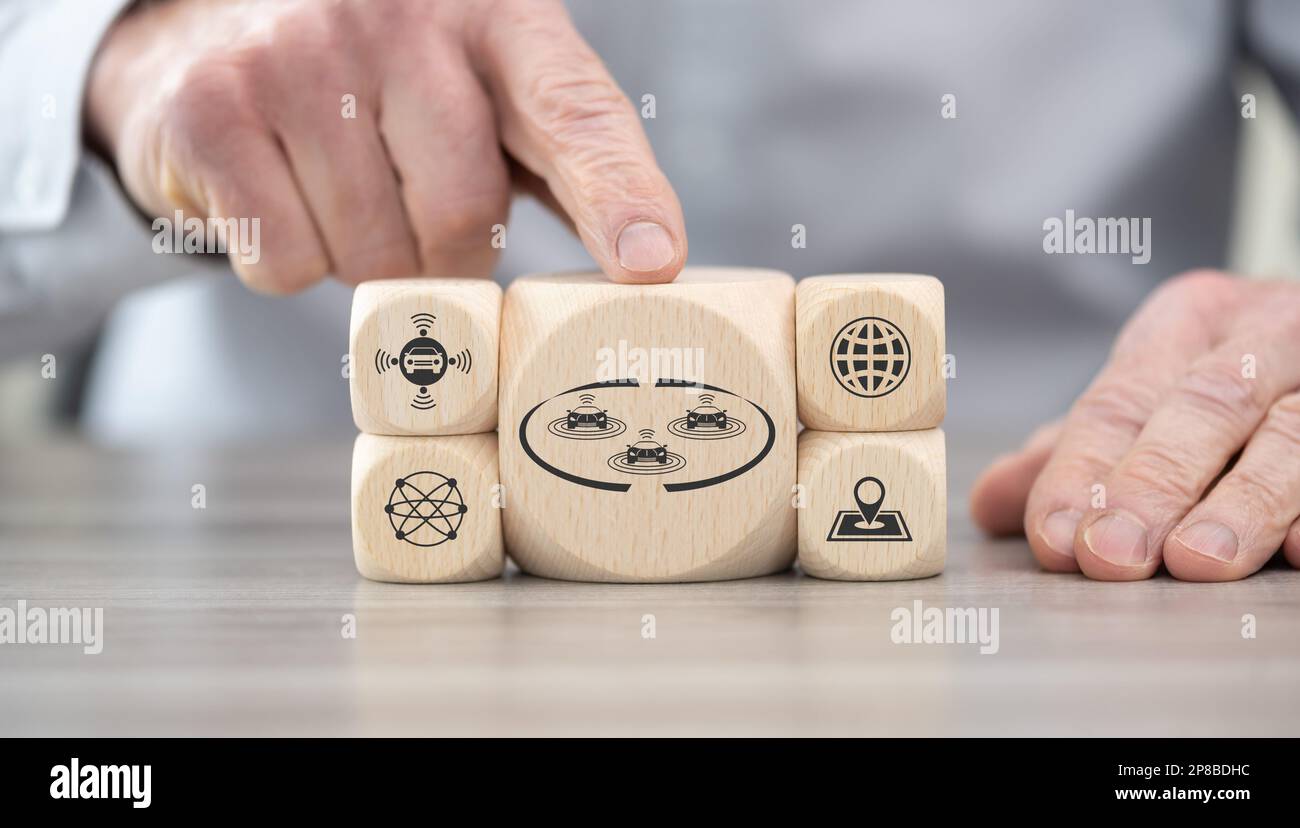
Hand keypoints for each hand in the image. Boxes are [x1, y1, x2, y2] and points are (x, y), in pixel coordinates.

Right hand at [85, 0, 685, 291]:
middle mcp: (398, 18)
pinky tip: (281, 198)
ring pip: (373, 254)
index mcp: (496, 17)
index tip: (652, 265)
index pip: (573, 113)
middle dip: (449, 254)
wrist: (216, 34)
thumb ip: (561, 160)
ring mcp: (297, 56)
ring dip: (368, 261)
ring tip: (342, 191)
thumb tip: (647, 266)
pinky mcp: (214, 111)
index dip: (618, 193)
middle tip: (421, 222)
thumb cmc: (388, 87)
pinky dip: (292, 263)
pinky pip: (287, 263)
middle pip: (464, 213)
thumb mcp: (486, 91)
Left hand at [971, 271, 1299, 580]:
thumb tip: (990, 502)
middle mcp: (1265, 332)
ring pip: (1292, 433)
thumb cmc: (1232, 377)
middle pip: (1204, 407)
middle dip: (1152, 485)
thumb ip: (1074, 451)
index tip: (1054, 537)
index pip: (1121, 398)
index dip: (1083, 471)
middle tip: (1110, 555)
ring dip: (1244, 503)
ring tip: (1198, 562)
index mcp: (1188, 320)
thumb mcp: (1150, 395)